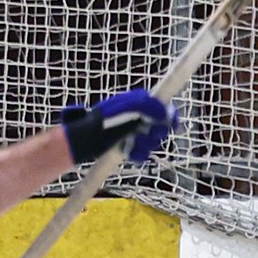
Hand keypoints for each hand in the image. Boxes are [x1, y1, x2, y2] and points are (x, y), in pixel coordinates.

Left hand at [61, 87, 179, 167]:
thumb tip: (167, 111)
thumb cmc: (107, 120)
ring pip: (152, 142)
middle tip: (144, 135)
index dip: (170, 116)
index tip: (169, 124)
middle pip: (161, 128)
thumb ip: (151, 107)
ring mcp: (135, 132)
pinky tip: (129, 151)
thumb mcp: (131, 108)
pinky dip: (137, 153)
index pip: (164, 108)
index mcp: (140, 103)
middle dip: (154, 134)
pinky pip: (143, 152)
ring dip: (144, 144)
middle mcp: (140, 117)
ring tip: (131, 143)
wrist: (88, 139)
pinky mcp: (130, 146)